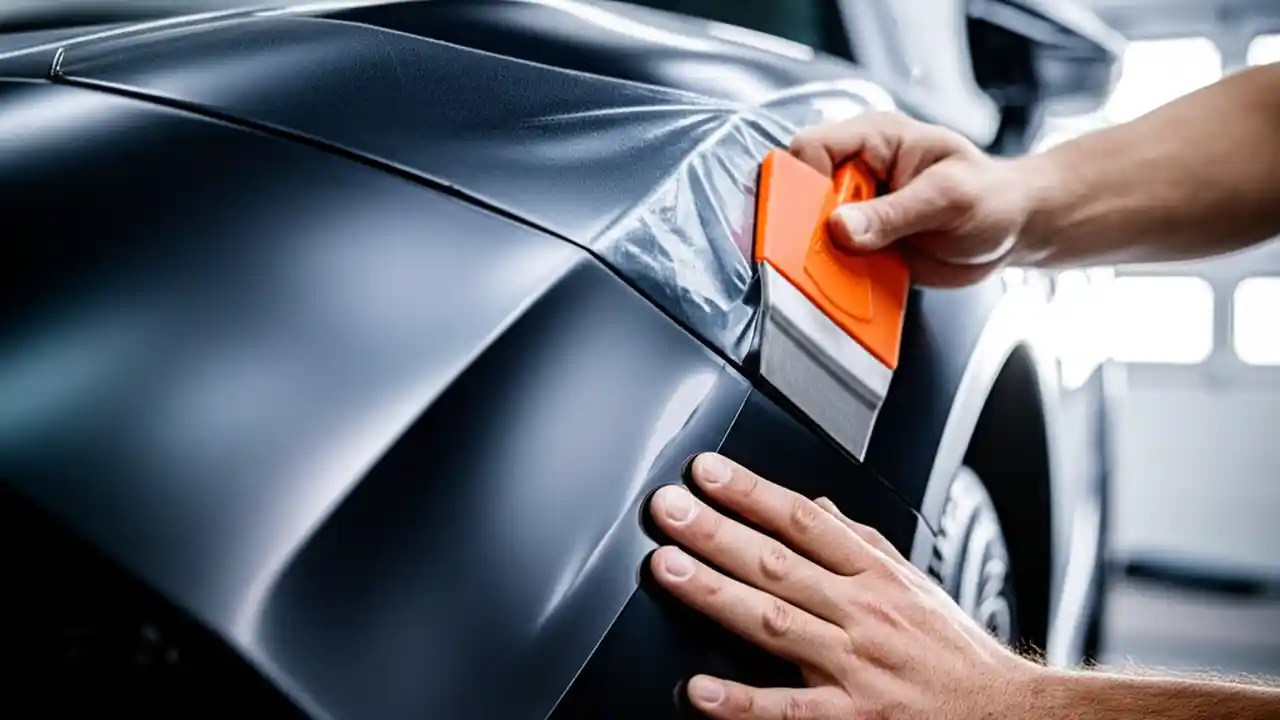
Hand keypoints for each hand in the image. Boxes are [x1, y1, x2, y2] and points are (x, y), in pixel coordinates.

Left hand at [648, 453, 1043, 718]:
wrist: (1008, 714)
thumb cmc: (954, 650)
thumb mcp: (914, 581)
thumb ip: (861, 541)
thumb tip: (817, 503)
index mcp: (875, 574)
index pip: (804, 520)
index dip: (752, 492)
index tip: (707, 471)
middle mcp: (862, 611)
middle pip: (779, 562)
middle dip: (717, 531)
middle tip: (668, 507)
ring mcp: (855, 664)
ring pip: (776, 621)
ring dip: (717, 593)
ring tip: (668, 568)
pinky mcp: (854, 717)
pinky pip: (791, 710)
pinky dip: (744, 701)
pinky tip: (701, 689)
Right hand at [789, 112, 1036, 287]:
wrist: (1014, 231)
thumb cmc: (994, 197)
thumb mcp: (949, 199)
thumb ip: (894, 213)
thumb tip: (840, 228)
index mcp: (875, 139)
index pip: (812, 147)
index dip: (805, 181)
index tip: (818, 217)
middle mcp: (859, 171)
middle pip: (801, 191)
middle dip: (808, 225)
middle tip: (830, 250)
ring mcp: (858, 209)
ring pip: (811, 230)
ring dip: (823, 256)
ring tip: (849, 270)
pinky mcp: (863, 244)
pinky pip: (834, 260)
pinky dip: (840, 277)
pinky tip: (859, 284)